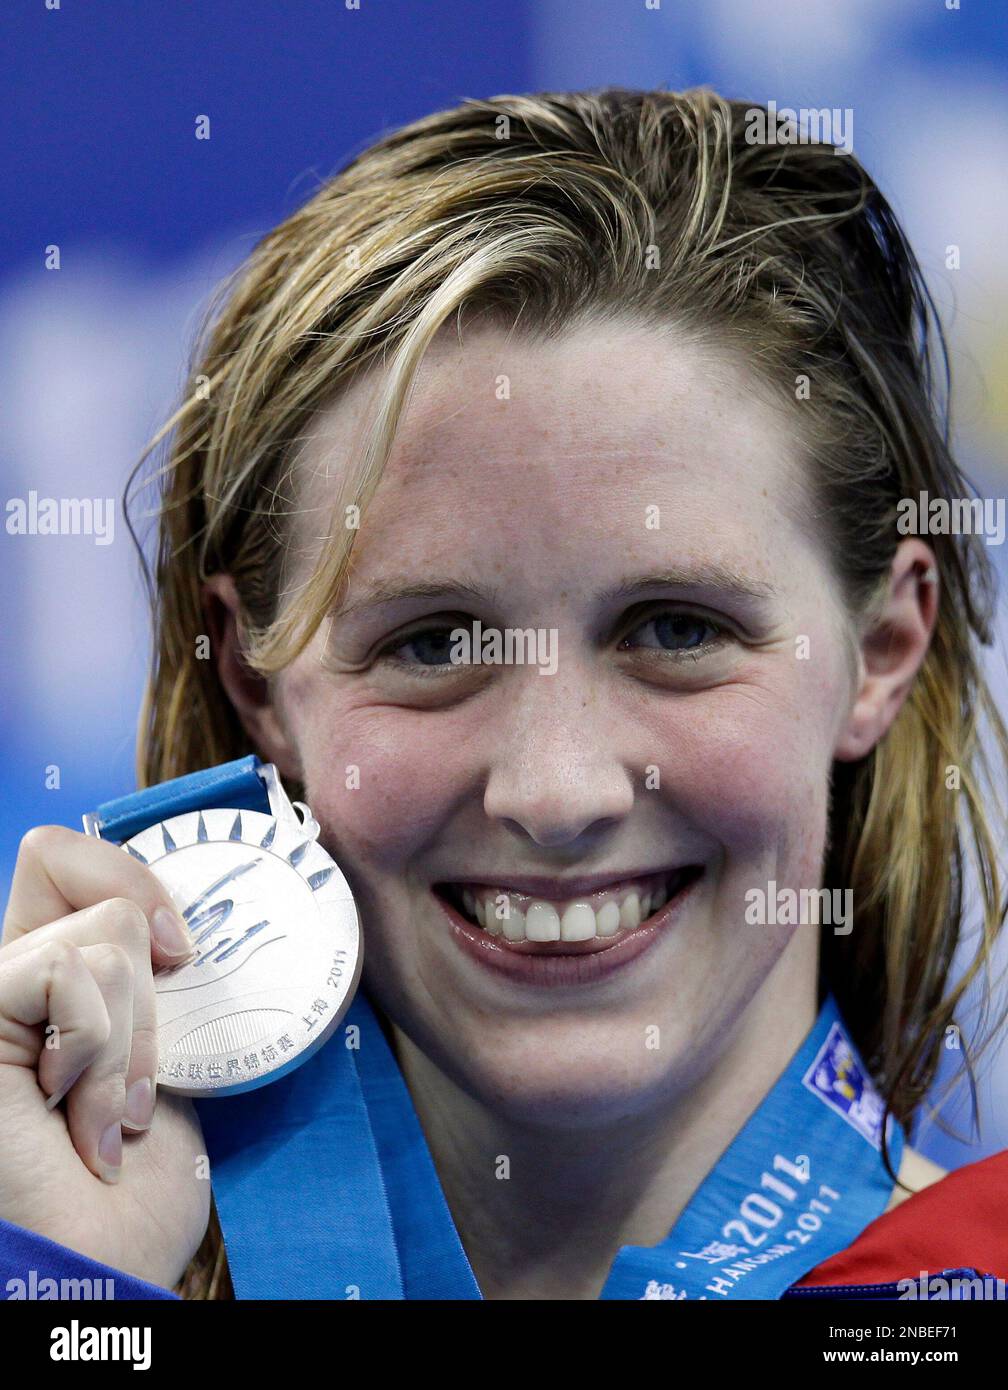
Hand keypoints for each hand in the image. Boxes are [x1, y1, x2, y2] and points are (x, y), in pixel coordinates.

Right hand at [0, 825, 211, 1288]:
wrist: (96, 1277)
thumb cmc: (127, 1204)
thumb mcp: (159, 1070)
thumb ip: (147, 993)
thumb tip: (178, 930)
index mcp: (43, 988)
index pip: (63, 861)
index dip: (133, 882)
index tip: (182, 957)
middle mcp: (3, 983)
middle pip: (72, 870)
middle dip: (145, 971)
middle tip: (137, 1073)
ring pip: (101, 935)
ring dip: (132, 1041)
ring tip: (104, 1119)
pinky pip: (72, 970)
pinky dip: (102, 1046)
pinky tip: (76, 1118)